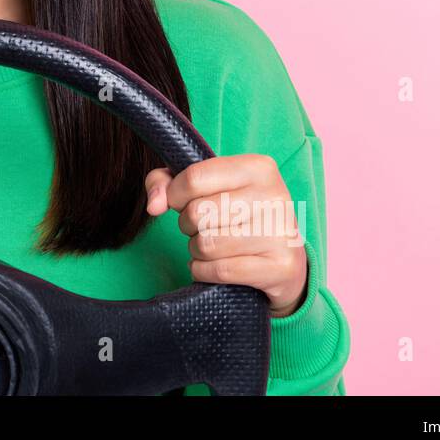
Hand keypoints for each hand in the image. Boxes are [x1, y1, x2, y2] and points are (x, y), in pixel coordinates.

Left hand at [145, 153, 308, 317]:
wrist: (285, 261)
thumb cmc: (236, 215)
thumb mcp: (206, 188)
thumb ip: (166, 183)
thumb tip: (154, 205)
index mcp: (258, 167)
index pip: (194, 178)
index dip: (174, 195)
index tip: (178, 203)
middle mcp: (275, 196)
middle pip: (198, 213)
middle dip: (188, 225)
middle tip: (201, 228)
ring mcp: (281, 233)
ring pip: (207, 244)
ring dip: (197, 251)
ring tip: (210, 247)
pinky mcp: (280, 267)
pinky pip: (220, 271)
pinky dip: (204, 271)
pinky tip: (214, 267)